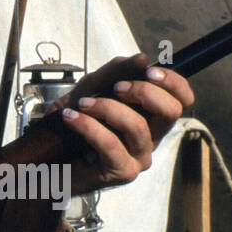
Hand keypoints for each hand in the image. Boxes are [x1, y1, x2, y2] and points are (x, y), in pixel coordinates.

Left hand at [50, 53, 194, 195]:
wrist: (49, 156)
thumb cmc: (75, 121)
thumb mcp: (93, 87)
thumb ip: (116, 73)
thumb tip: (143, 59)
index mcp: (152, 117)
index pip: (182, 99)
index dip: (173, 81)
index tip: (148, 70)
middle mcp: (152, 138)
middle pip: (171, 111)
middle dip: (144, 91)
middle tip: (116, 87)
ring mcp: (139, 158)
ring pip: (137, 126)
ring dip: (106, 107)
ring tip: (82, 103)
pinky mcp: (121, 172)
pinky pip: (111, 143)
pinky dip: (89, 125)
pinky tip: (71, 117)